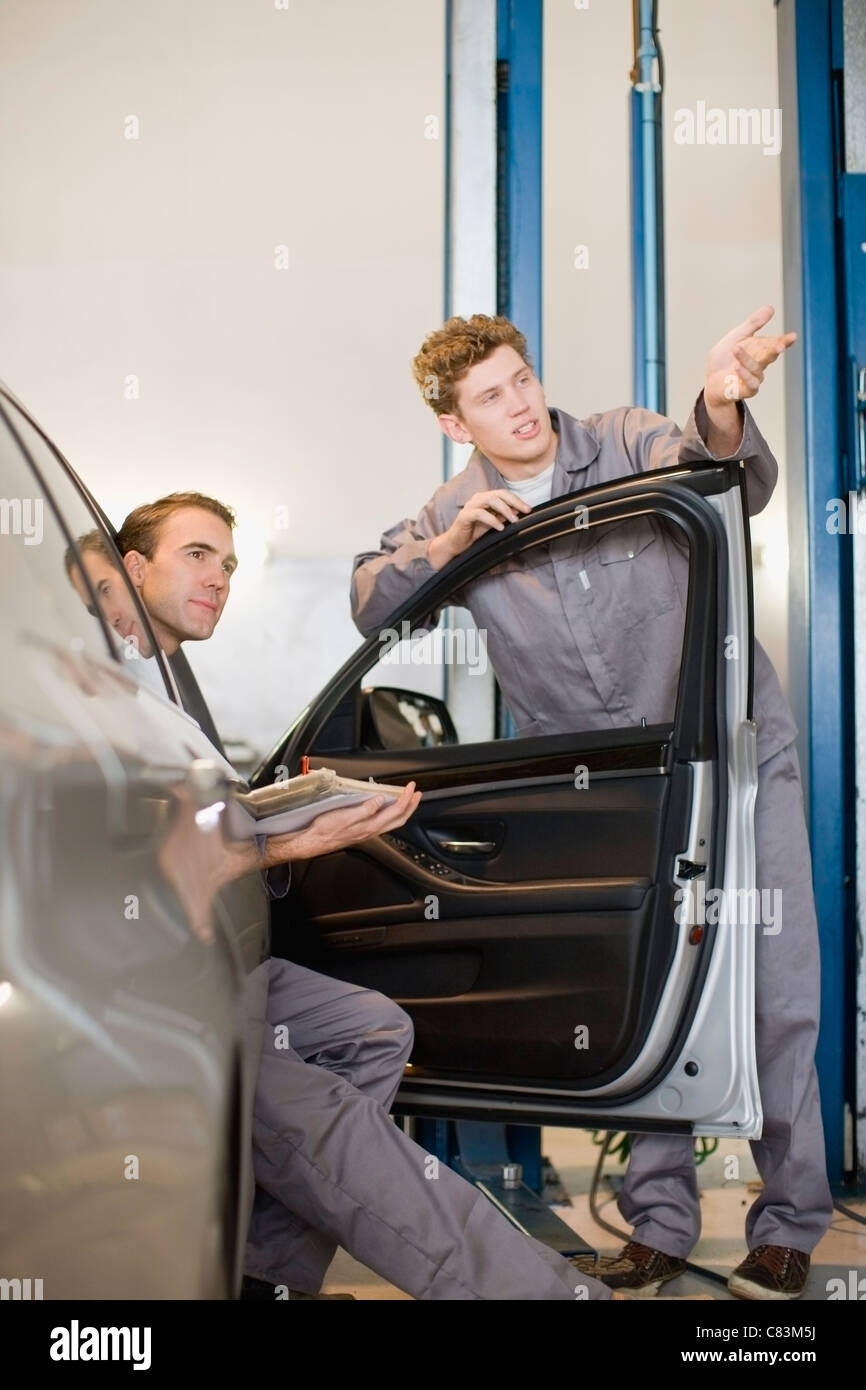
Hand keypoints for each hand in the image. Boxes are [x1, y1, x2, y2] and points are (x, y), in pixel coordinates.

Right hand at [260, 781, 421, 866]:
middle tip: (416, 793)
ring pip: (393, 822)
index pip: (396, 811)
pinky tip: (387, 809)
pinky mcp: (361, 831)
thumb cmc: (325, 829)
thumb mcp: (345, 817)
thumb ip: (365, 810)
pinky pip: (383, 824)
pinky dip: (391, 814)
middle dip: (411, 806)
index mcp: (370, 826)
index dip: (406, 798)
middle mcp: (372, 830)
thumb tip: (380, 801)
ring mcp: (367, 832)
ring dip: (403, 810)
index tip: (410, 787)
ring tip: (408, 800)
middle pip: (399, 819)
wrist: (314, 841)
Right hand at [429, 490, 530, 569]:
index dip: (517, 500)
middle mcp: (477, 499)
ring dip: (505, 510)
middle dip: (514, 502)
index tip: (529, 509)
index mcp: (484, 499)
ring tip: (514, 521)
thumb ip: (503, 516)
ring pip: (490, 500)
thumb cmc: (473, 533)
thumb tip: (518, 512)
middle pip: (499, 494)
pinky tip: (500, 528)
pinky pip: (479, 513)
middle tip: (525, 511)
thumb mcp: (493, 524)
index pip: (503, 494)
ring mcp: (470, 506)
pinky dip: (492, 520)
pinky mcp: (464, 516)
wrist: (456, 544)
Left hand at [704, 304, 796, 408]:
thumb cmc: (724, 359)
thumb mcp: (736, 337)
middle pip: (771, 355)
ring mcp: (755, 377)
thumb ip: (753, 324)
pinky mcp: (748, 389)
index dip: (785, 340)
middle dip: (776, 350)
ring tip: (735, 349)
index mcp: (760, 349)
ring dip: (746, 358)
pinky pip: (751, 383)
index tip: (793, 336)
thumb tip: (771, 307)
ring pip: (757, 367)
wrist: (710, 380)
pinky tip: (737, 367)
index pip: (776, 343)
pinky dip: (744, 374)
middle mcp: (761, 363)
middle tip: (780, 345)